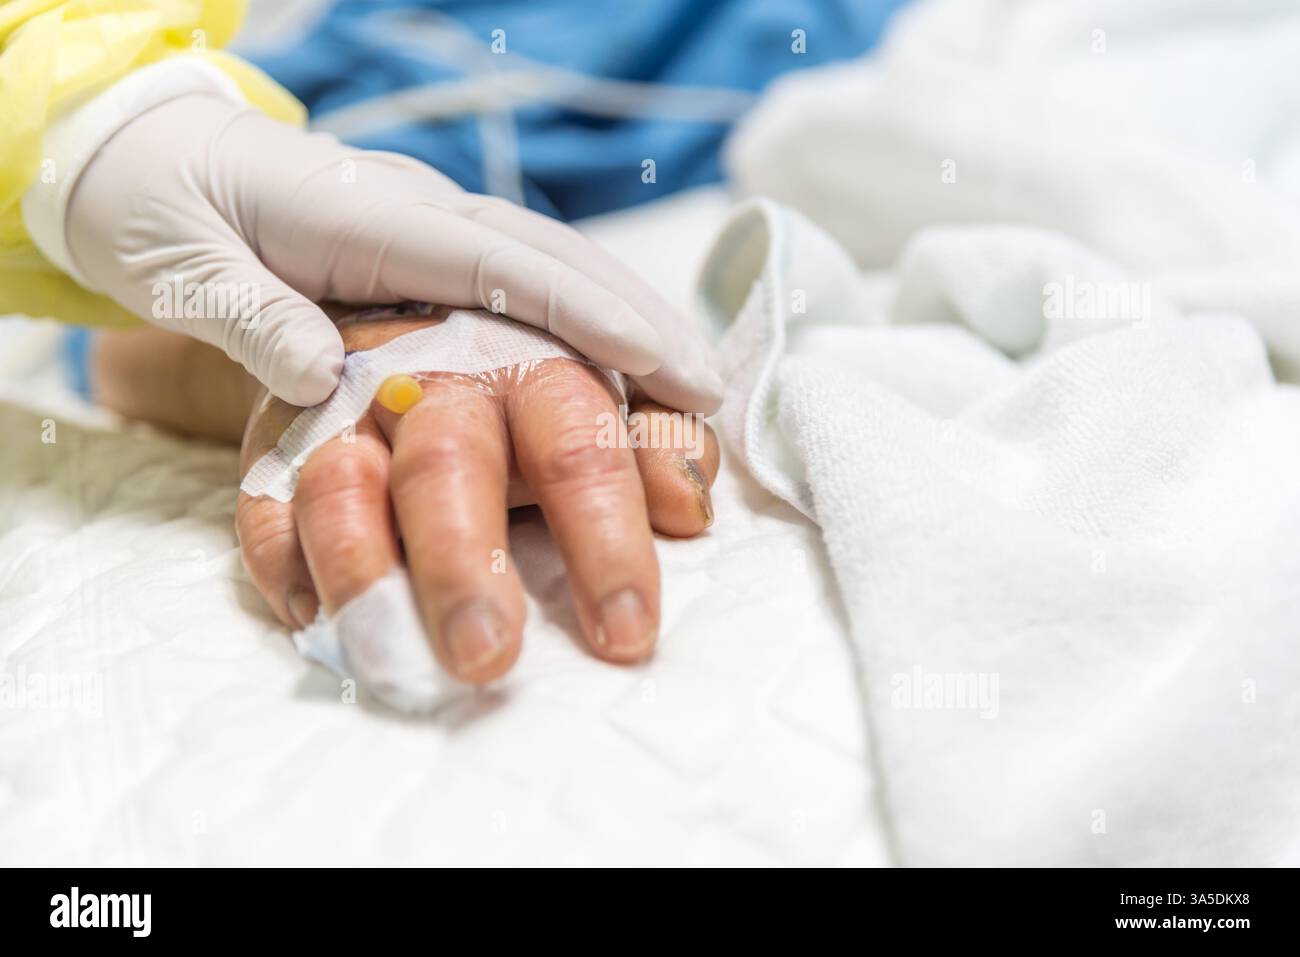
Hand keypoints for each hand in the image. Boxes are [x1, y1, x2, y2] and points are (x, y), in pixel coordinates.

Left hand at [65, 92, 723, 410]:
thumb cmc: (157, 209)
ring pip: (555, 267)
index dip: (581, 313)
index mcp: (366, 212)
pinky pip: (528, 281)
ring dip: (631, 318)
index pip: (497, 264)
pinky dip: (587, 317)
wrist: (144, 154)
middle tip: (711, 389)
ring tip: (696, 382)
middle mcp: (420, 210)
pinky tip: (624, 359)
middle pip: (553, 260)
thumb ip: (252, 320)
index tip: (655, 359)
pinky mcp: (432, 247)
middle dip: (639, 319)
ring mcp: (433, 223)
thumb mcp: (181, 266)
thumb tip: (330, 383)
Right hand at [237, 309, 719, 686]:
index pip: (578, 450)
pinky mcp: (280, 439)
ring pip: (341, 486)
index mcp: (536, 366)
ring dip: (362, 573)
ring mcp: (349, 410)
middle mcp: (437, 383)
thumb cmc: (527, 381)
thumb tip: (689, 508)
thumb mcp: (606, 395)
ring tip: (389, 664)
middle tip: (487, 658)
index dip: (605, 541)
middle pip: (449, 467)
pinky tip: (313, 624)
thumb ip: (655, 445)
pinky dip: (281, 562)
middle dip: (466, 565)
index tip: (625, 633)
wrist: (398, 309)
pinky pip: (265, 501)